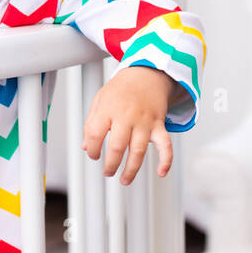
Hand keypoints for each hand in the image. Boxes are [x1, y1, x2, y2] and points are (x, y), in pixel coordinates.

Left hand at [81, 66, 175, 184]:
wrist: (147, 73)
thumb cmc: (122, 88)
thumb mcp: (100, 100)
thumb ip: (91, 123)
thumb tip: (85, 146)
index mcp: (108, 109)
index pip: (94, 134)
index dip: (91, 148)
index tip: (93, 154)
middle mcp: (126, 116)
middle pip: (117, 147)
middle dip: (110, 164)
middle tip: (107, 171)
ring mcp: (144, 121)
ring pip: (138, 151)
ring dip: (131, 170)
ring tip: (124, 180)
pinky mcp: (158, 124)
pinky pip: (165, 145)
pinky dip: (166, 160)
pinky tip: (161, 172)